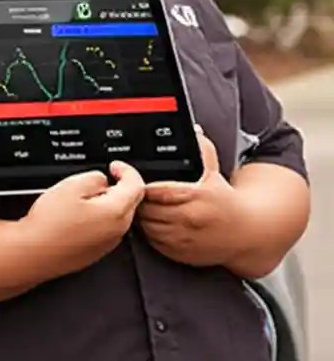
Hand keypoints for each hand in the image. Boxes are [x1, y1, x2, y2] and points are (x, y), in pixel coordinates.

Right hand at [20, 161, 145, 278]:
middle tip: (97, 180)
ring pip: (116, 216)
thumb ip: (94, 178)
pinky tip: (74, 218)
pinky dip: (96, 219)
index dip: (127, 170)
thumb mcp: (71, 186)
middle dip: (118, 187)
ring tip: (79, 200)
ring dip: (106, 204)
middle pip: (130, 202)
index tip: (115, 166)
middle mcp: (117, 230)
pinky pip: (104, 230)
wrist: (33, 252)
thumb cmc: (49, 223)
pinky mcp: (96, 252)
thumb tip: (102, 181)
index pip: (136, 185)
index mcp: (115, 212)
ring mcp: (107, 244)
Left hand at [139, 126, 245, 267]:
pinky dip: (149, 233)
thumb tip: (193, 129)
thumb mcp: (214, 172)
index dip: (140, 185)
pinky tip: (155, 223)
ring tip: (146, 208)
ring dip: (141, 217)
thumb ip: (201, 149)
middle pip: (145, 209)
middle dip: (138, 201)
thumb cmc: (227, 201)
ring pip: (145, 226)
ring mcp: (183, 238)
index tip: (135, 181)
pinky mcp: (180, 253)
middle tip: (136, 195)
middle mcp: (188, 219)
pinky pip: (153, 242)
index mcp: (194, 196)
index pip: (152, 190)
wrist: (247, 233)